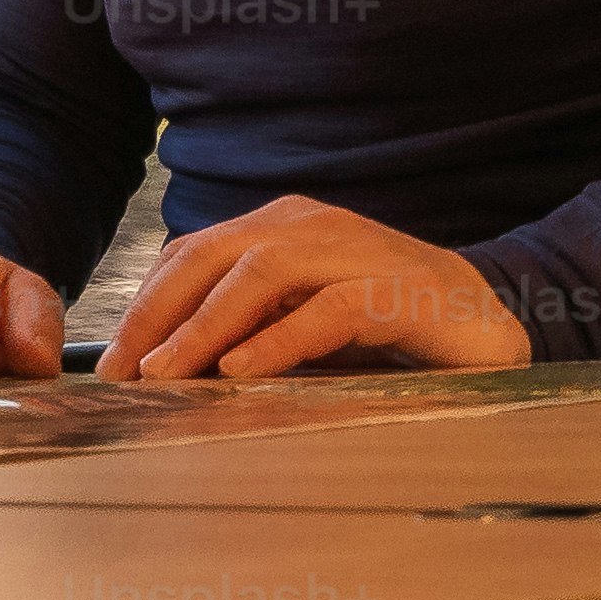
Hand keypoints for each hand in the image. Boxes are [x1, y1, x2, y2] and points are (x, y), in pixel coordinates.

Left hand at [109, 196, 531, 382]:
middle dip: (157, 314)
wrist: (489, 321)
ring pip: (259, 276)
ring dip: (204, 327)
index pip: (193, 255)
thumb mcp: (300, 322)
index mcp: (281, 227)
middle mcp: (310, 226)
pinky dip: (279, 340)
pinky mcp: (395, 290)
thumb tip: (167, 367)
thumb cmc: (385, 327)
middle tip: (121, 371)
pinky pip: (326, 310)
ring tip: (165, 373)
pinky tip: (243, 371)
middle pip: (211, 257)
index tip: (111, 362)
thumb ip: (246, 327)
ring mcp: (354, 252)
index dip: (146, 304)